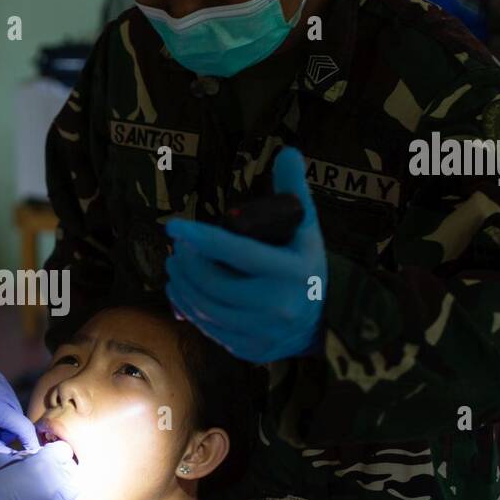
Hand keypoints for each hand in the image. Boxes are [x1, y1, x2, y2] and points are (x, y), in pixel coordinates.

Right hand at [0, 442, 79, 499]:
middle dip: (60, 468)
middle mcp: (56, 481)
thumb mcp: (5, 459)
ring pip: (72, 490)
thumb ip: (26, 456)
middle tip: (45, 472)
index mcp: (44, 462)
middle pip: (70, 469)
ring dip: (62, 487)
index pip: (64, 450)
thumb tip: (35, 457)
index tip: (47, 456)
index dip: (54, 452)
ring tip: (47, 489)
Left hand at [164, 147, 326, 362]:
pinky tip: (182, 290)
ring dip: (182, 284)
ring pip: (206, 307)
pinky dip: (188, 307)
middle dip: (187, 263)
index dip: (202, 238)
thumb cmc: (307, 266)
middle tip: (177, 248)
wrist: (324, 320)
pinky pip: (208, 327)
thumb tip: (287, 151)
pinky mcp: (248, 348)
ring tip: (176, 265)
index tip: (176, 226)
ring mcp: (261, 330)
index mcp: (290, 271)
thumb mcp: (307, 229)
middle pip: (213, 282)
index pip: (237, 252)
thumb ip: (294, 191)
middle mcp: (276, 304)